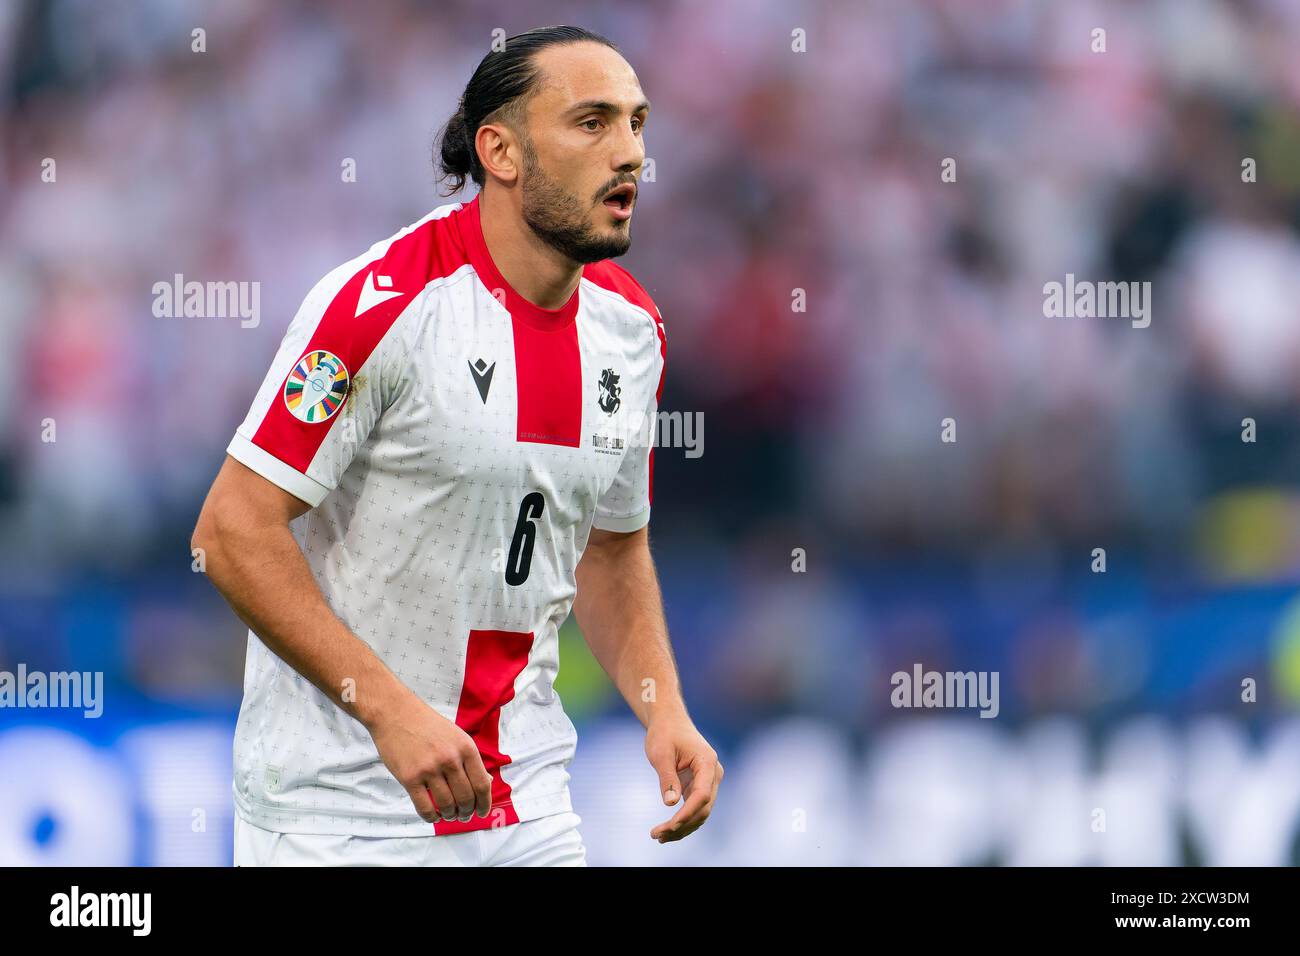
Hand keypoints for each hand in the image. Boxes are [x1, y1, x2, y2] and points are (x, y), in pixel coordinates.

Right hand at [367, 691, 492, 823]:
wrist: (395, 713)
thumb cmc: (427, 725)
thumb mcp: (456, 736)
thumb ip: (470, 759)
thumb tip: (486, 782)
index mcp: (466, 748)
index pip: (482, 784)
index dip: (485, 804)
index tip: (482, 812)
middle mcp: (450, 759)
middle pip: (466, 798)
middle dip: (467, 812)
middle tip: (463, 815)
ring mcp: (430, 769)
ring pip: (447, 805)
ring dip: (450, 815)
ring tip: (449, 815)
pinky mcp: (410, 778)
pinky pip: (425, 807)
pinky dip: (431, 817)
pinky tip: (433, 816)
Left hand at [645, 714, 721, 842]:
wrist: (669, 721)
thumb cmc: (664, 733)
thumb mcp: (661, 753)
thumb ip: (667, 778)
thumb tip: (670, 804)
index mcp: (707, 762)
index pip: (702, 795)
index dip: (687, 814)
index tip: (669, 826)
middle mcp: (713, 774)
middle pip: (703, 808)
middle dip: (682, 825)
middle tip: (657, 836)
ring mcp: (709, 781)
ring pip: (701, 812)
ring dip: (682, 827)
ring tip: (658, 837)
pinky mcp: (700, 786)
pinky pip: (695, 808)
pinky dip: (683, 821)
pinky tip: (667, 831)